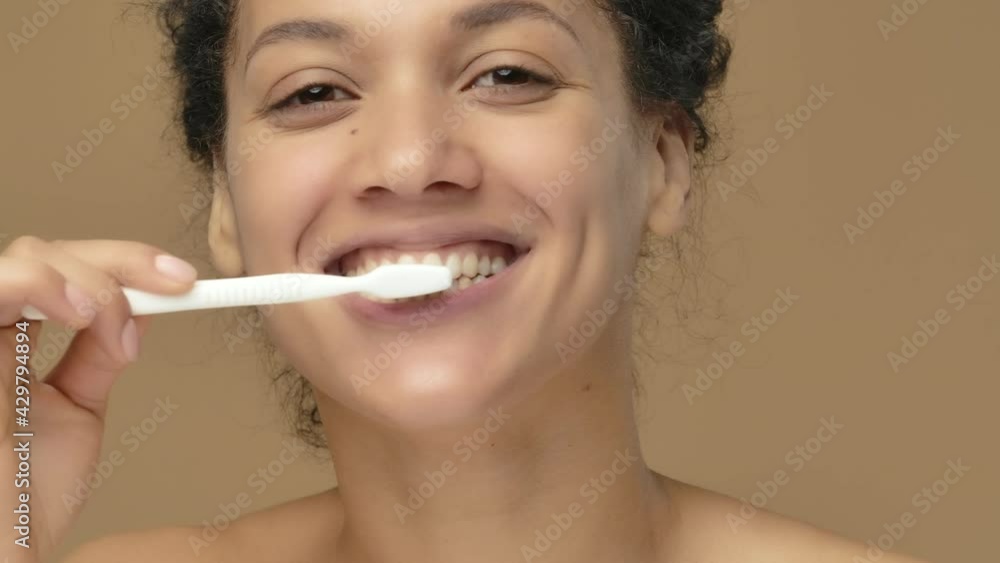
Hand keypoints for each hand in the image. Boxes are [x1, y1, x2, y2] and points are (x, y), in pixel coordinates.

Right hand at [0, 237, 196, 561]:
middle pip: (49, 253)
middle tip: (177, 285)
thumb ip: (95, 354)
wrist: (2, 547)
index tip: (185, 280)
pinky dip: (42, 283)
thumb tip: (138, 310)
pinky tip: (82, 313)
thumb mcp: (75, 409)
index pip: (67, 273)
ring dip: (89, 275)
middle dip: (122, 261)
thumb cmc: (22, 496)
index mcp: (12, 341)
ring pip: (25, 256)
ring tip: (117, 321)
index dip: (125, 264)